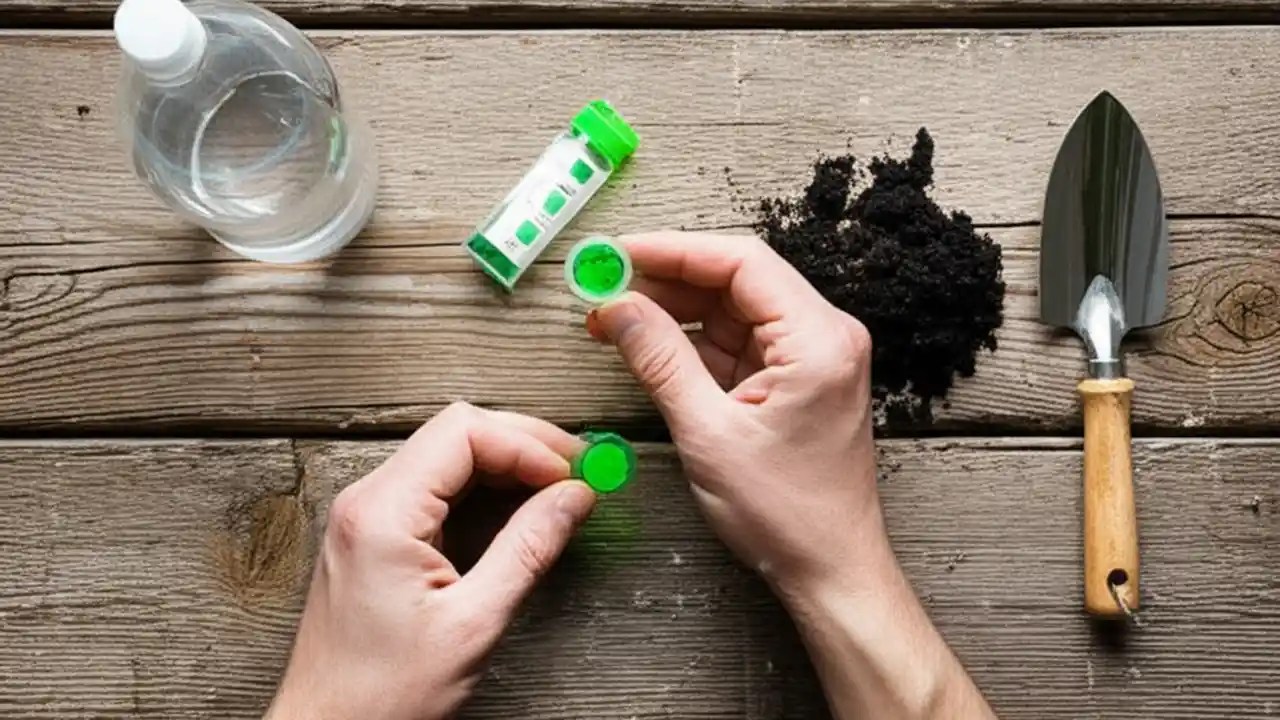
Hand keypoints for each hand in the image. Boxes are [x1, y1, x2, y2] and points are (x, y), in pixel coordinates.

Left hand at [265, 403, 595, 719]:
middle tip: (580, 471)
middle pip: (458, 433)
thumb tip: (574, 497)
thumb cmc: (381, 695)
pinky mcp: (375, 534)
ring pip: (450, 455)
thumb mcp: (472, 623)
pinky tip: (521, 509)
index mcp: (382, 512)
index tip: (574, 474)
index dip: (529, 444)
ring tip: (560, 489)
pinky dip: (485, 489)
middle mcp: (366, 501)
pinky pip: (437, 487)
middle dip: (525, 445)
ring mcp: (367, 515)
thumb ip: (528, 549)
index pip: (464, 432)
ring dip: (509, 464)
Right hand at [587, 232, 883, 597]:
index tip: (618, 254)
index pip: (741, 262)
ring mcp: (811, 358)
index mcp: (819, 340)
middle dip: (666, 280)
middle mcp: (824, 337)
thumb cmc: (788, 514)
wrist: (830, 570)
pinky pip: (737, 343)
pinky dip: (691, 343)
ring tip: (613, 317)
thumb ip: (660, 360)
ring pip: (732, 310)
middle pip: (736, 280)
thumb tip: (617, 307)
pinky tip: (646, 344)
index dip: (673, 251)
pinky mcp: (795, 380)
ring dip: (673, 311)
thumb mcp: (708, 433)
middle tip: (604, 286)